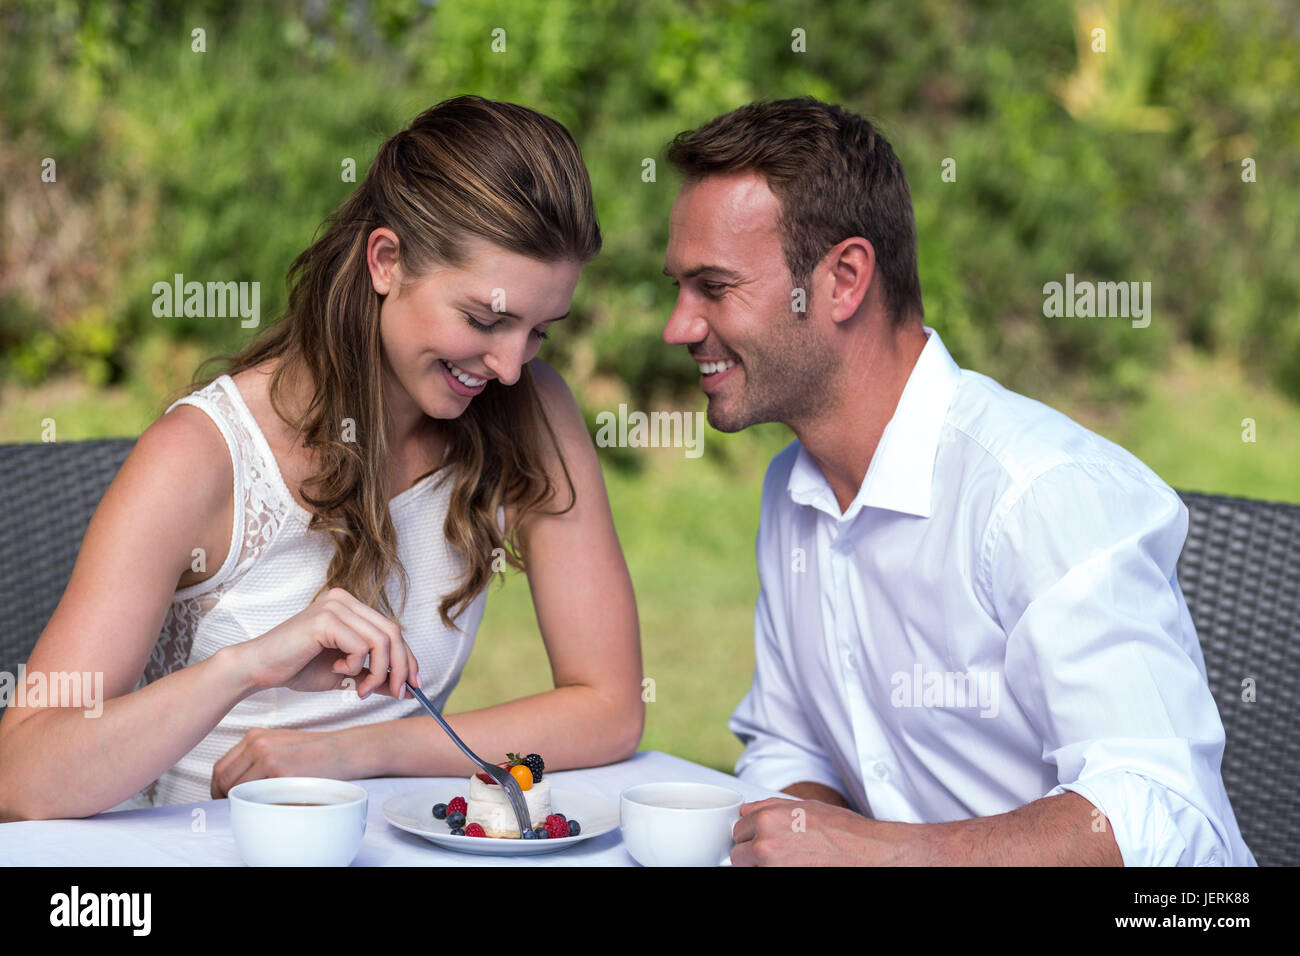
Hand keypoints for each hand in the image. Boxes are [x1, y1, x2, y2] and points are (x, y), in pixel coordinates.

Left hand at [210, 727, 354, 798]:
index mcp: (255, 736)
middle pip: (223, 778)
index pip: (222, 767)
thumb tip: (236, 783)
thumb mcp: (281, 745)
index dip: (218, 788)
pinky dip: (258, 804)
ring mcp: (267, 758)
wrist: (344, 750)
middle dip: (224, 798)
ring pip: (237, 789)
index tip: (224, 799)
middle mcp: (257, 744)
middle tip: (235, 809)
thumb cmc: (316, 752)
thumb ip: (257, 757)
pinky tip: (269, 805)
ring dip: (242, 802)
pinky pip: (256, 796)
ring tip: (255, 807)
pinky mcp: (279, 772)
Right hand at [233, 587, 418, 699]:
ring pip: (382, 640)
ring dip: (379, 672)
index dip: (408, 658)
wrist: (258, 669)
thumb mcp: (346, 675)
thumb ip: (374, 676)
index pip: (392, 630)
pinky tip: (337, 671)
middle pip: (393, 632)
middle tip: (399, 693)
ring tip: (361, 690)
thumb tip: (406, 689)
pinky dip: (356, 666)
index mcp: (350, 606)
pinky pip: (361, 646)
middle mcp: (345, 600)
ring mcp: (335, 606)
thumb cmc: (297, 669)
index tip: (413, 685)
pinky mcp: (326, 619)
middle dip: (402, 667)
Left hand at [730, 797, 925, 865]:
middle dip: (753, 852)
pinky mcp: (781, 880)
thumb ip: (769, 807)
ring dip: (763, 866)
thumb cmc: (843, 831)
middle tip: (779, 852)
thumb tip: (748, 810)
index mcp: (768, 819)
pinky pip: (765, 877)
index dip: (752, 833)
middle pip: (739, 853)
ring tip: (792, 860)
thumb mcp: (805, 806)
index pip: (738, 829)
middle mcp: (766, 844)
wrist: (869, 853)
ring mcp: (773, 868)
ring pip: (751, 869)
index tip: (763, 838)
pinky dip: (775, 873)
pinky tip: (797, 867)